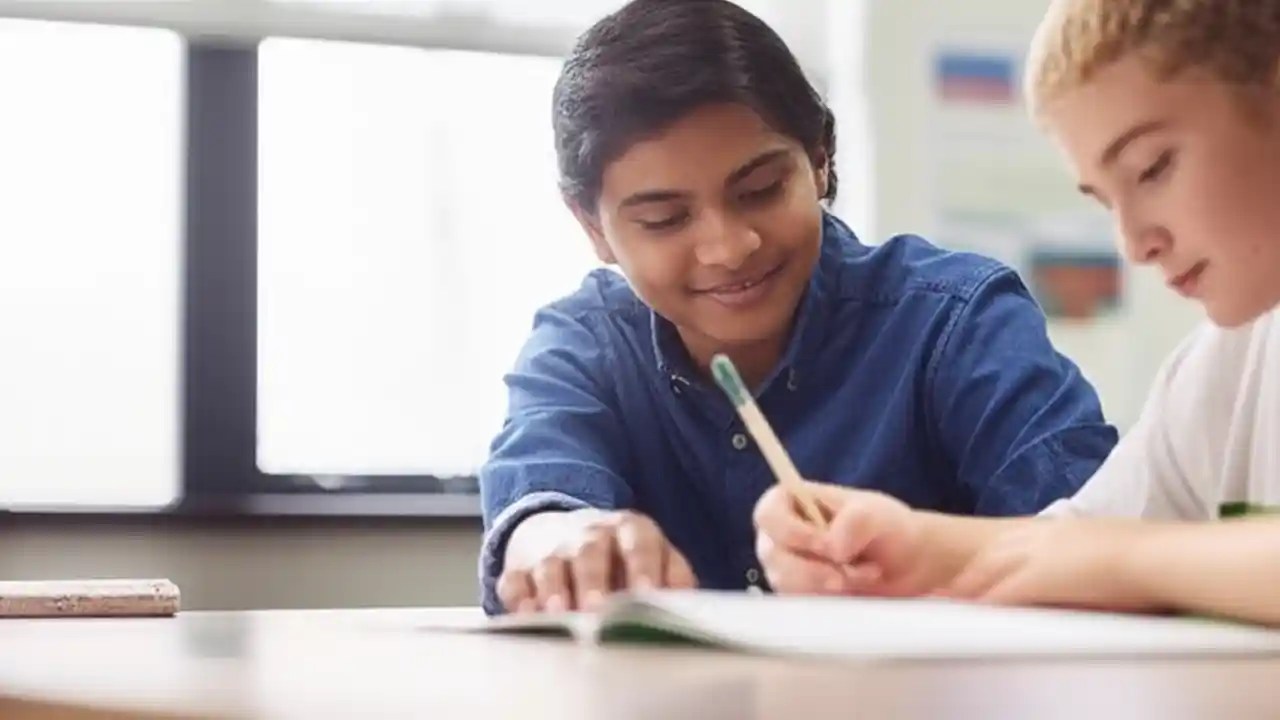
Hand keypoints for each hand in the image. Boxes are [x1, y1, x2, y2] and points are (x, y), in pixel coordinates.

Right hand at [497, 509, 695, 613]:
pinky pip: (515, 580)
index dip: (644, 568)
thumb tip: (692, 608)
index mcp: (631, 530)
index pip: (640, 544)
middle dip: (593, 581)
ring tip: (559, 614)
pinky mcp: (520, 567)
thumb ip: (675, 578)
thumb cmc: (620, 556)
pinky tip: (525, 614)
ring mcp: (551, 550)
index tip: (648, 592)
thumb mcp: (655, 555)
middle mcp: (589, 536)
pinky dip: (519, 597)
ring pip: (551, 565)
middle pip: (590, 553)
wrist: (561, 532)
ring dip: (554, 590)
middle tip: (598, 610)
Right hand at [754, 482, 923, 595]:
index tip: (827, 546)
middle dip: (814, 569)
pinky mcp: (798, 597)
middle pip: (772, 556)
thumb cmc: (888, 529)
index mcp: (789, 502)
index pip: (767, 515)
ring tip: (863, 576)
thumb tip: (832, 547)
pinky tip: (854, 593)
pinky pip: (799, 606)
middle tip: (849, 571)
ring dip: (827, 586)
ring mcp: (785, 569)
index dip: (792, 533)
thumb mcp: (878, 515)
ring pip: (785, 585)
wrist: (907, 567)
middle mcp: (779, 536)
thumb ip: (855, 521)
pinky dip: (830, 603)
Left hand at [942, 519, 1158, 611]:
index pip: (1016, 540)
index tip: (982, 566)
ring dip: (971, 585)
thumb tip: (1097, 565)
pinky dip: (988, 601)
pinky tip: (976, 612)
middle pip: (995, 552)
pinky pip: (1004, 592)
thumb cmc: (1147, 555)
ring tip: (953, 599)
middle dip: (973, 569)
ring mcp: (1039, 555)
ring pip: (991, 569)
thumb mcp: (1112, 544)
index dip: (995, 555)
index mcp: (1061, 529)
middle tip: (954, 583)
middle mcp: (1043, 537)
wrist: (1154, 556)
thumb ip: (1093, 552)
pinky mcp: (1041, 577)